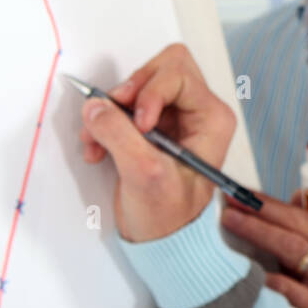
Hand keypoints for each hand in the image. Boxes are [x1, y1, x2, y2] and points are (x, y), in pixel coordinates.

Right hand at [78, 43, 236, 241]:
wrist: (159, 240)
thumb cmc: (169, 216)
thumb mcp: (146, 176)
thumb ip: (119, 135)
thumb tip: (95, 107)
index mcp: (212, 119)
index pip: (179, 73)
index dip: (152, 91)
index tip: (139, 124)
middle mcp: (196, 112)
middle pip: (160, 67)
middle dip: (129, 90)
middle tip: (112, 115)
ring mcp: (171, 117)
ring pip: (136, 85)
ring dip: (110, 109)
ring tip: (96, 141)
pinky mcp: (147, 127)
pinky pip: (122, 105)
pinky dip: (103, 121)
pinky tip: (97, 149)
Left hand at [219, 183, 307, 307]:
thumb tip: (291, 203)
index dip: (303, 191)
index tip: (273, 194)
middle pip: (302, 220)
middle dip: (264, 205)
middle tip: (234, 196)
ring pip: (291, 246)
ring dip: (257, 230)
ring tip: (231, 219)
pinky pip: (287, 287)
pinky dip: (266, 276)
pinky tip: (247, 270)